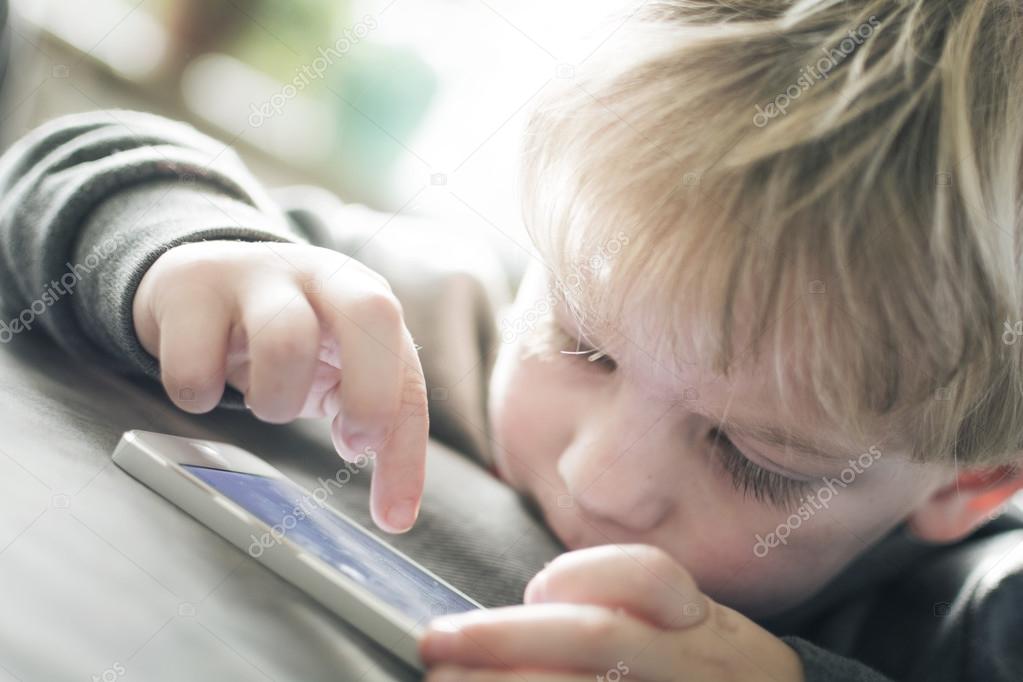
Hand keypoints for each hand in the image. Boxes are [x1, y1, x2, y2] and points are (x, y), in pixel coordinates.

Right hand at [132, 239, 427, 532]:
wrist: (197, 282)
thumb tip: (392, 504)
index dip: (406, 450)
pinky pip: (196, 368)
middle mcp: (321, 274)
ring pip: (284, 342)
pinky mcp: (189, 284)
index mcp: (366, 299)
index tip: (394, 516)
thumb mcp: (336, 368)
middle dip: (371, 395)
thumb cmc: (285, 337)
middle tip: (351, 446)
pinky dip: (199, 396)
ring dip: (275, 401)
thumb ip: (369, 415)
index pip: (407, 374)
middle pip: (373, 314)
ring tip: (267, 401)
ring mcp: (254, 273)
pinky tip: (206, 379)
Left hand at [420, 545, 804, 681]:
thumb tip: (541, 599)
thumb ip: (630, 602)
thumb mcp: (693, 635)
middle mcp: (698, 670)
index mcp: (706, 631)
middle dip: (506, 637)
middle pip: (596, 639)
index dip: (583, 575)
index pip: (650, 579)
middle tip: (436, 640)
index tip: (537, 589)